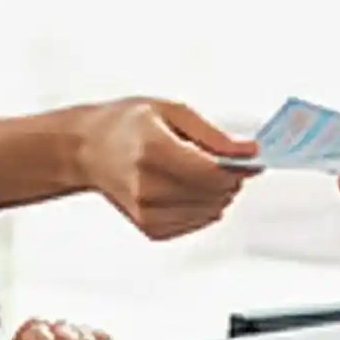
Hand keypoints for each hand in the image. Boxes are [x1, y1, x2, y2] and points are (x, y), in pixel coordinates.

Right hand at [78, 98, 257, 239]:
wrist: (89, 150)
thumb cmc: (129, 124)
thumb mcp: (172, 112)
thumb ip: (213, 135)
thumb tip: (249, 152)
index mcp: (152, 151)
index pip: (211, 172)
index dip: (239, 167)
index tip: (250, 158)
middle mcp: (146, 186)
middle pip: (214, 194)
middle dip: (231, 179)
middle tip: (227, 161)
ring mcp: (146, 212)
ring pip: (210, 211)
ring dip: (220, 193)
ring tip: (204, 171)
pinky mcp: (149, 228)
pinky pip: (196, 222)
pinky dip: (203, 206)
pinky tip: (190, 187)